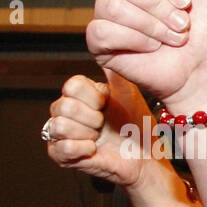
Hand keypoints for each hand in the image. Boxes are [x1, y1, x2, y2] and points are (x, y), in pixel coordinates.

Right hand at [46, 71, 154, 188]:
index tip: (107, 104)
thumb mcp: (129, 93)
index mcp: (81, 96)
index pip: (71, 86)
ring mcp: (63, 134)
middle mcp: (68, 113)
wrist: (147, 156)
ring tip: (99, 137)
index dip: (93, 97)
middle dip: (91, 118)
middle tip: (104, 124)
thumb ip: (115, 72)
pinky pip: (60, 148)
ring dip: (87, 133)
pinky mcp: (63, 156)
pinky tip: (94, 149)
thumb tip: (108, 49)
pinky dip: (81, 149)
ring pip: (59, 126)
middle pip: (63, 106)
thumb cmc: (138, 126)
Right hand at [85, 0, 206, 107]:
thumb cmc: (203, 32)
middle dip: (158, 6)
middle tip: (182, 24)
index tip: (186, 2)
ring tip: (173, 39)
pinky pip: (102, 30)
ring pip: (112, 5)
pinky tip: (151, 49)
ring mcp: (108, 13)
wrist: (200, 70)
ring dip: (152, 27)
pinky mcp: (99, 40)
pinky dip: (135, 41)